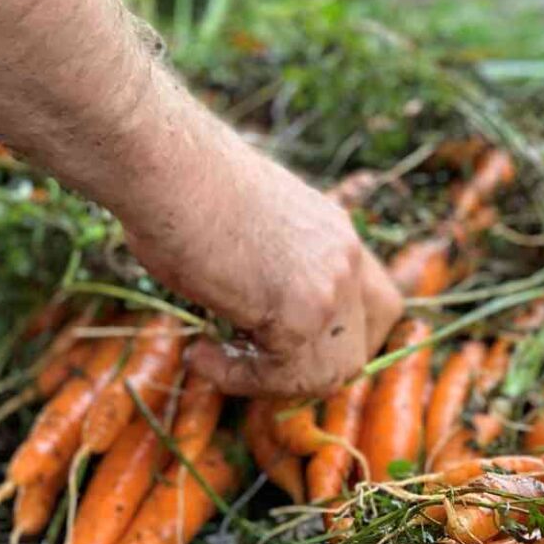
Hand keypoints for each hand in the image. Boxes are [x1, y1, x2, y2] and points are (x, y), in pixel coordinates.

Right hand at [123, 115, 402, 397]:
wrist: (165, 162)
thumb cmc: (181, 187)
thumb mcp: (249, 229)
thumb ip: (274, 269)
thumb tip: (253, 313)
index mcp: (336, 232)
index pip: (378, 305)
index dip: (343, 339)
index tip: (293, 346)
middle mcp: (345, 257)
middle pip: (363, 348)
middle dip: (313, 371)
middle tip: (257, 363)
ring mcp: (331, 287)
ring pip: (328, 374)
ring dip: (272, 381)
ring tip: (215, 356)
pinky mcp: (301, 316)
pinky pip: (281, 376)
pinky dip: (238, 378)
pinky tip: (200, 354)